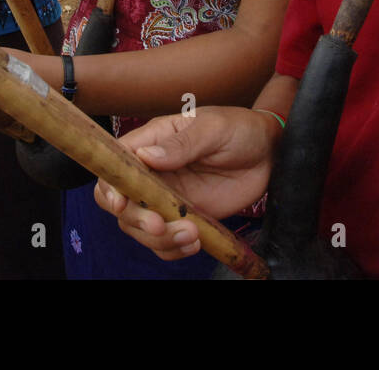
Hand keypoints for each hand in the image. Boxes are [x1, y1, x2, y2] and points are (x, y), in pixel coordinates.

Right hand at [93, 107, 278, 259]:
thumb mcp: (213, 128)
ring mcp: (167, 198)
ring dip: (159, 239)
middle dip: (135, 219)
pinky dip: (174, 249)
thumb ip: (182, 143)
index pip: (115, 164)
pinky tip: (195, 242)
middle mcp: (153, 172)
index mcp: (152, 142)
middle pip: (121, 202)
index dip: (110, 185)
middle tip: (160, 225)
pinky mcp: (184, 218)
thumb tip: (145, 155)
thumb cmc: (239, 129)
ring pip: (140, 228)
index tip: (121, 202)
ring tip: (191, 234)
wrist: (269, 154)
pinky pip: (165, 242)